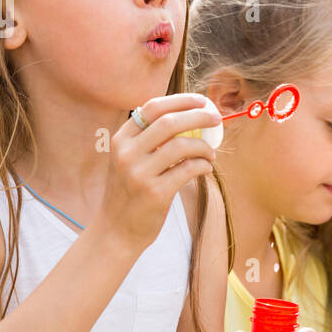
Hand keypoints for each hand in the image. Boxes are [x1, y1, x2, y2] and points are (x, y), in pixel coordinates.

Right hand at [94, 93, 220, 252]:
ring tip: (211, 154)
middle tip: (216, 119)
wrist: (115, 231)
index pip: (152, 108)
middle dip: (198, 117)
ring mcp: (140, 173)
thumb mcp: (126, 161)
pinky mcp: (156, 193)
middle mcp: (127, 154)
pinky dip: (202, 166)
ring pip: (182, 146)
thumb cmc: (128, 192)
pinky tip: (206, 168)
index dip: (180, 101)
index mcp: (120, 140)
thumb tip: (188, 117)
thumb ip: (148, 140)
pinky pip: (188, 170)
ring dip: (204, 147)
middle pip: (169, 123)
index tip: (201, 101)